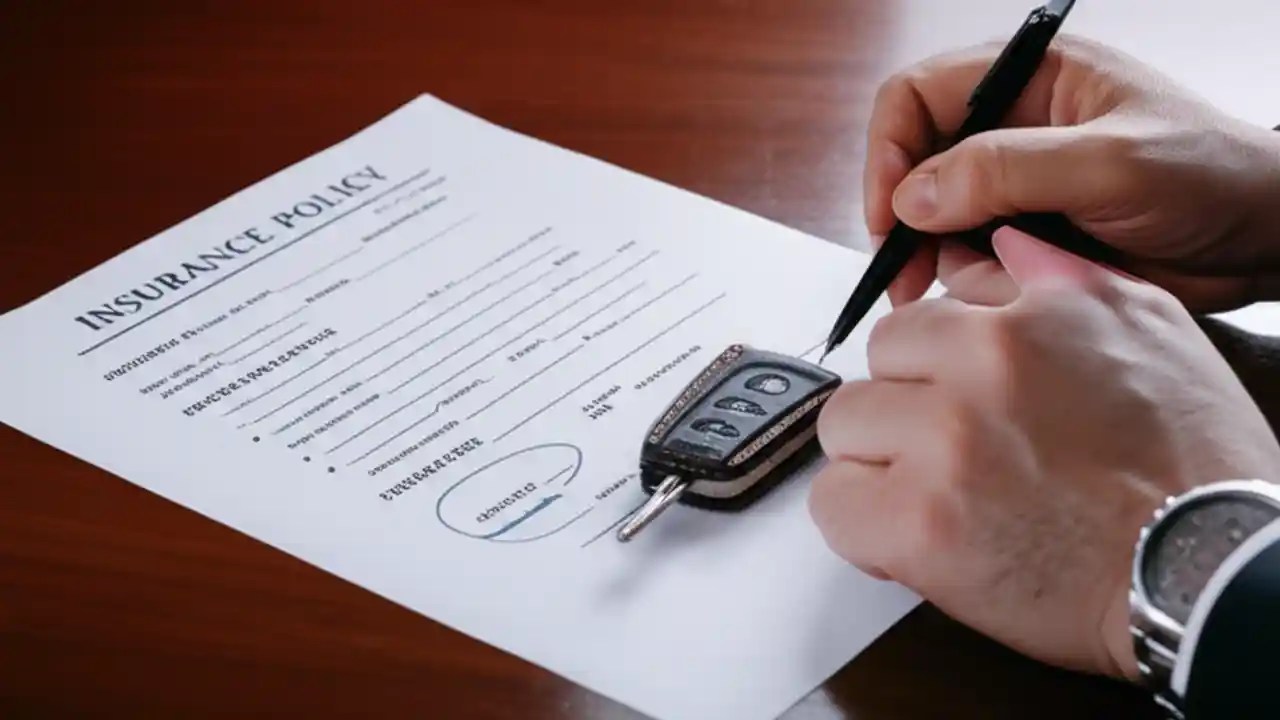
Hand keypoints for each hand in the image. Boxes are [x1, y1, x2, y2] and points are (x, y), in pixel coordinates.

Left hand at [808, 227, 1279, 678]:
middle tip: (951, 456)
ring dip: (877, 465)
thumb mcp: (1145, 326)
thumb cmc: (1191, 462)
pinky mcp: (917, 525)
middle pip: (872, 371)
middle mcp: (974, 371)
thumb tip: (993, 241)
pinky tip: (913, 536)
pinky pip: (832, 506)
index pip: (914, 319)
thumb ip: (1054, 273)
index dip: (930, 368)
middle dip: (901, 413)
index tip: (951, 402)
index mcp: (1019, 322)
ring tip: (938, 496)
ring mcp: (940, 447)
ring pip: (844, 430)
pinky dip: (861, 526)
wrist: (1210, 570)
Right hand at [864, 35, 1279, 311]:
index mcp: (1028, 76)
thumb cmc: (1209, 178)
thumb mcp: (1109, 165)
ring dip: (932, 253)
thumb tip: (913, 195)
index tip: (890, 216)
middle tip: (905, 274)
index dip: (889, 152)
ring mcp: (1016, 180)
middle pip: (914, 157)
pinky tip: (987, 294)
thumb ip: (1007, 169)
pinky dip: (963, 276)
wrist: (1262, 240)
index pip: (916, 95)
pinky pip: (967, 249)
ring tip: (953, 290)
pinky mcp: (1026, 229)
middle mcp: (1011, 123)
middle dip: (902, 215)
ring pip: (933, 213)